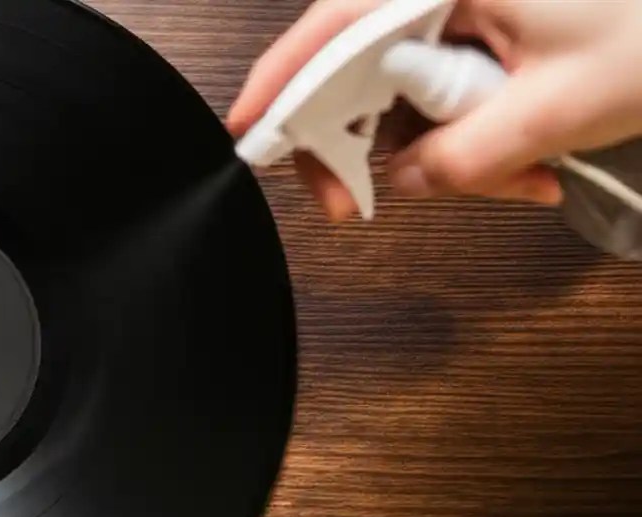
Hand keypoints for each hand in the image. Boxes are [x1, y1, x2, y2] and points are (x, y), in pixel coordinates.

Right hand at [227, 0, 641, 219]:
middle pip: (358, 65)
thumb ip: (460, 156)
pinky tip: (527, 165)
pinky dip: (474, 137)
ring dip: (443, 151)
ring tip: (518, 181)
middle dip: (367, 142)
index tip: (251, 132)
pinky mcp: (486, 29)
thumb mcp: (557, 108)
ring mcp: (466, 7)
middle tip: (353, 204)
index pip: (338, 27)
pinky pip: (448, 91)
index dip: (285, 82)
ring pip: (407, 89)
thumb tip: (400, 181)